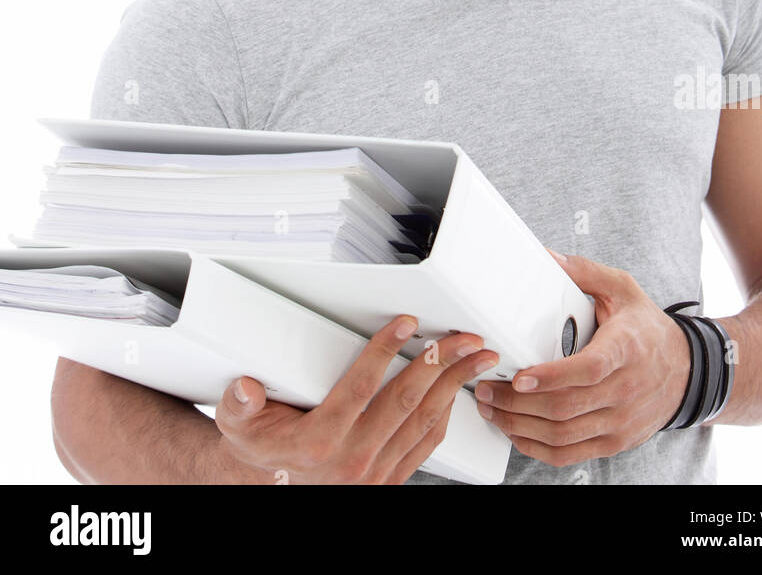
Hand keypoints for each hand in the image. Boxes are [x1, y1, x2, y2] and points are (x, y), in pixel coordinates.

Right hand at [214, 315, 497, 484]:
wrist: (270, 484)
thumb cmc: (261, 447)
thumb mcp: (239, 424)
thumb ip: (239, 403)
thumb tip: (246, 386)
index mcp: (321, 440)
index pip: (362, 386)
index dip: (385, 350)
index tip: (406, 323)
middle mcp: (353, 458)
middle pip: (406, 401)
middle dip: (441, 364)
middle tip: (464, 337)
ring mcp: (375, 472)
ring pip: (424, 422)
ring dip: (454, 386)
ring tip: (476, 359)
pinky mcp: (389, 480)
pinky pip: (426, 446)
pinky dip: (445, 416)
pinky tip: (455, 393)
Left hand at [473, 251, 691, 466]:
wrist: (686, 370)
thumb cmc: (647, 328)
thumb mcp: (622, 289)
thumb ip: (584, 272)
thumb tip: (546, 257)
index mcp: (626, 348)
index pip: (589, 369)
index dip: (553, 376)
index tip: (520, 376)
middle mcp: (625, 389)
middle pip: (567, 407)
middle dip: (518, 403)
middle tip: (487, 390)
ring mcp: (621, 421)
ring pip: (564, 435)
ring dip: (521, 427)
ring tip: (493, 410)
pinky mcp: (615, 442)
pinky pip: (570, 455)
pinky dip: (538, 448)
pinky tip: (517, 432)